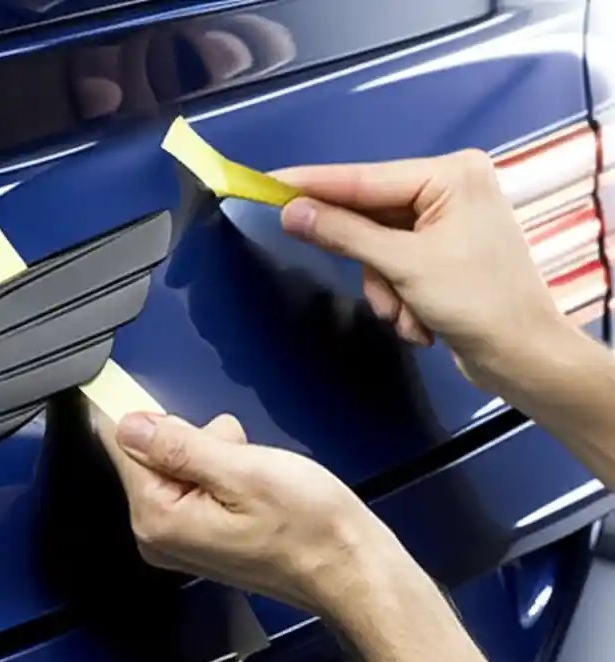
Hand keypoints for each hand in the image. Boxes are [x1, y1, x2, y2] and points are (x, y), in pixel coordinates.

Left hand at [100, 410, 411, 615]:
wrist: (351, 570)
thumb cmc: (310, 531)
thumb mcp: (241, 470)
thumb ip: (177, 445)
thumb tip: (129, 425)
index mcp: (159, 519)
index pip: (122, 447)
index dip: (141, 413)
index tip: (148, 395)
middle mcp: (159, 535)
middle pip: (148, 456)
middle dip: (191, 439)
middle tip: (234, 450)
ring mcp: (179, 539)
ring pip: (175, 466)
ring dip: (211, 453)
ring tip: (253, 471)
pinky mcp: (200, 538)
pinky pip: (193, 486)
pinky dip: (220, 473)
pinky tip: (253, 482)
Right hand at [274, 150, 564, 388]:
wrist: (523, 356)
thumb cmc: (477, 302)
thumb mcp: (403, 265)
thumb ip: (343, 234)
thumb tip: (291, 212)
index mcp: (451, 174)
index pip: (364, 178)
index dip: (313, 184)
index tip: (268, 183)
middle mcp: (450, 188)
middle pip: (370, 215)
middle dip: (369, 263)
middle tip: (369, 284)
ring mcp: (447, 219)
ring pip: (376, 246)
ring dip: (384, 288)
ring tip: (406, 315)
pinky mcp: (443, 250)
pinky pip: (393, 263)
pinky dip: (398, 295)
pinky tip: (420, 321)